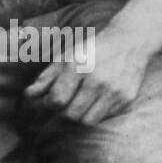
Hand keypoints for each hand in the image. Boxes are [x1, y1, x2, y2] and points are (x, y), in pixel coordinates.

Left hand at [25, 23, 154, 126]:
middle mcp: (98, 80)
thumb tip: (29, 96)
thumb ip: (46, 77)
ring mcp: (115, 90)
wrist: (132, 41)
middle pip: (70, 115)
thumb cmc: (94, 49)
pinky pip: (104, 117)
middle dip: (64, 111)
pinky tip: (98, 99)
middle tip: (68, 101)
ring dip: (80, 115)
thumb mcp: (68, 57)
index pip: (56, 100)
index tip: (53, 97)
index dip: (49, 103)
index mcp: (79, 66)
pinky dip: (96, 112)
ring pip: (87, 121)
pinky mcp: (127, 98)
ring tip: (82, 103)